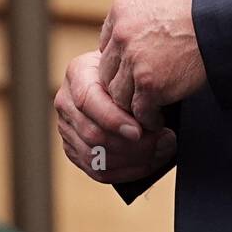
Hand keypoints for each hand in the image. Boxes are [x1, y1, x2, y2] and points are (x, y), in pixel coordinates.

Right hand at [55, 50, 175, 183]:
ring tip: (163, 150)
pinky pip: (97, 170)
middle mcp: (66, 102)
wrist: (118, 72)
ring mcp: (67, 128)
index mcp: (78, 73)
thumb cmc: (129, 64)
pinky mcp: (74, 149)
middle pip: (93, 134)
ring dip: (133, 160)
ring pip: (95, 157)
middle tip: (165, 140)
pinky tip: (149, 164)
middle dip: (132, 144)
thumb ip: (134, 77)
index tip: (139, 130)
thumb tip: (154, 101)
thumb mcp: (130, 60)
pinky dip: (126, 172)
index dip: (113, 119)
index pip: (88, 101)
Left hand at [98, 0, 205, 123]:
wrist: (222, 16)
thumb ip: (146, 9)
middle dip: (122, 84)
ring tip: (147, 111)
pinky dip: (148, 118)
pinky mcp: (151, 84)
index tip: (133, 70)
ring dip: (132, 104)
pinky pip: (139, 110)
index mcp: (122, 11)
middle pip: (108, 71)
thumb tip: (146, 19)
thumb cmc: (202, 2)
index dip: (121, 60)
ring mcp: (134, 61)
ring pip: (118, 94)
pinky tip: (158, 118)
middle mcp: (122, 36)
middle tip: (138, 94)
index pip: (107, 45)